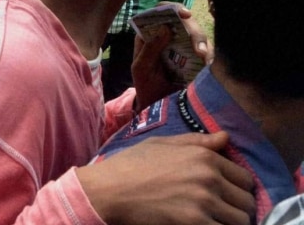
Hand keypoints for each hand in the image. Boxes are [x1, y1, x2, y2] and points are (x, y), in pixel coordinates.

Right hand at [79, 132, 254, 224]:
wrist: (108, 190)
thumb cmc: (131, 165)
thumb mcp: (162, 144)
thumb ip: (197, 142)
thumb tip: (225, 138)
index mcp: (204, 156)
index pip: (245, 178)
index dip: (238, 188)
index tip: (227, 195)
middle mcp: (209, 178)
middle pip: (246, 202)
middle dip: (237, 208)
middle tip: (222, 211)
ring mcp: (204, 202)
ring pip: (241, 220)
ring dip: (230, 222)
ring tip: (215, 220)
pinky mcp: (195, 222)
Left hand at [131, 5, 211, 107]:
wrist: (155, 104)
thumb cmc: (144, 82)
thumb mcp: (140, 67)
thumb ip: (149, 49)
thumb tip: (165, 28)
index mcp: (152, 33)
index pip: (162, 11)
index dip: (173, 8)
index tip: (185, 14)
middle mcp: (170, 36)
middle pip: (186, 22)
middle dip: (194, 31)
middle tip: (198, 48)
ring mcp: (185, 47)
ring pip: (200, 36)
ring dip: (204, 44)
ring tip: (203, 58)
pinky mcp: (198, 60)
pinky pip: (208, 53)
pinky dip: (209, 56)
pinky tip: (208, 64)